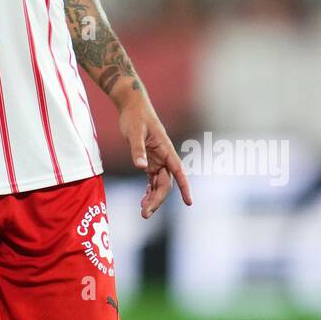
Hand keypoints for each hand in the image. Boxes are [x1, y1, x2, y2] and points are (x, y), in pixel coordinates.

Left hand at [118, 99, 192, 217]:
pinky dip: (149, 191)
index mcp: (166, 149)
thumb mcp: (134, 132)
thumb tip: (140, 167)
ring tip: (143, 212)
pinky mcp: (150, 161)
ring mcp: (158, 160)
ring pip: (160, 184)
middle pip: (166, 183)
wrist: (132, 105)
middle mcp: (164, 157)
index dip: (185, 187)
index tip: (189, 202)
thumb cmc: (135, 117)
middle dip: (158, 200)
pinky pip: (153, 180)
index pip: (178, 172)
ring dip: (153, 198)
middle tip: (145, 214)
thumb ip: (137, 150)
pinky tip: (144, 202)